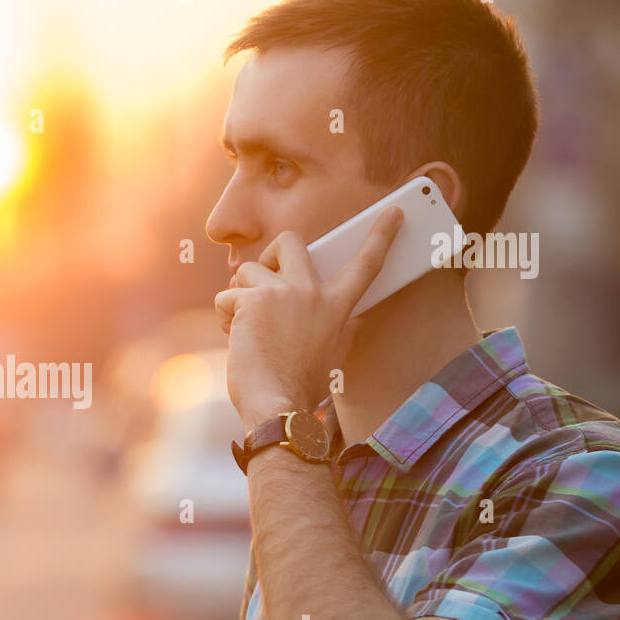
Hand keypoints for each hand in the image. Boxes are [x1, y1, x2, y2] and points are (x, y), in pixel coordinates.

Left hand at [215, 206, 402, 430]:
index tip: (393, 212)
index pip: (366, 265)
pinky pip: (227, 296)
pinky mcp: (251, 301)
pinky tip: (235, 337)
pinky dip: (225, 316)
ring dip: (240, 296)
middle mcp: (312, 292)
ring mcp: (281, 293)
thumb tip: (353, 319)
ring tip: (246, 326)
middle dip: (269, 254)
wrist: (276, 407)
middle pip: (290, 242)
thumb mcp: (332, 353)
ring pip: (248, 271)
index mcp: (338, 306)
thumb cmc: (299, 386)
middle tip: (262, 281)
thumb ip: (339, 327)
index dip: (381, 236)